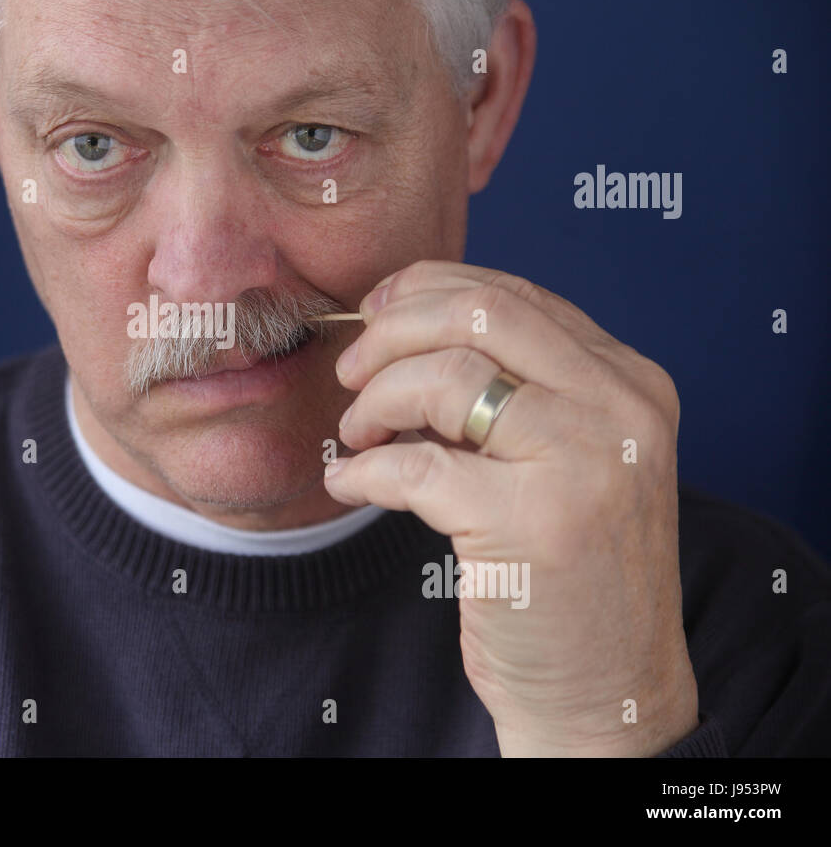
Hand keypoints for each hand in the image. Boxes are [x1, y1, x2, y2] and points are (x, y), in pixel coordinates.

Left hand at [323, 259, 698, 755]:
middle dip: (391, 332)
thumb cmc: (566, 571)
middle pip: (480, 315)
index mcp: (629, 382)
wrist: (605, 688)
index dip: (425, 292)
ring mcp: (587, 462)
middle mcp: (621, 408)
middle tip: (350, 374)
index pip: (512, 296)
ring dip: (376, 401)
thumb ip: (508, 389)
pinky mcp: (538, 523)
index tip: (374, 314)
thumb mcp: (561, 457)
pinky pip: (416, 465)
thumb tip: (398, 328)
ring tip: (358, 435)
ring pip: (447, 376)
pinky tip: (350, 483)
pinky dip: (366, 469)